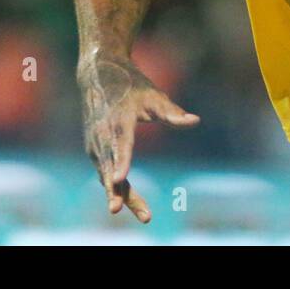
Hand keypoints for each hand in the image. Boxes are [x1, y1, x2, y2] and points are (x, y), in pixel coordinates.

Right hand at [78, 55, 198, 222]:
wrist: (98, 74)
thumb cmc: (131, 85)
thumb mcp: (154, 96)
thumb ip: (172, 113)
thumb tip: (195, 121)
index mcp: (119, 120)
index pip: (120, 144)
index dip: (120, 162)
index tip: (118, 179)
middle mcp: (102, 135)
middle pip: (109, 168)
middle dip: (115, 191)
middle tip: (117, 212)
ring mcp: (95, 143)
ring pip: (106, 175)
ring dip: (120, 196)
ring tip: (145, 215)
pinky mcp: (94, 149)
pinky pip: (104, 172)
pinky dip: (115, 188)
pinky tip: (128, 202)